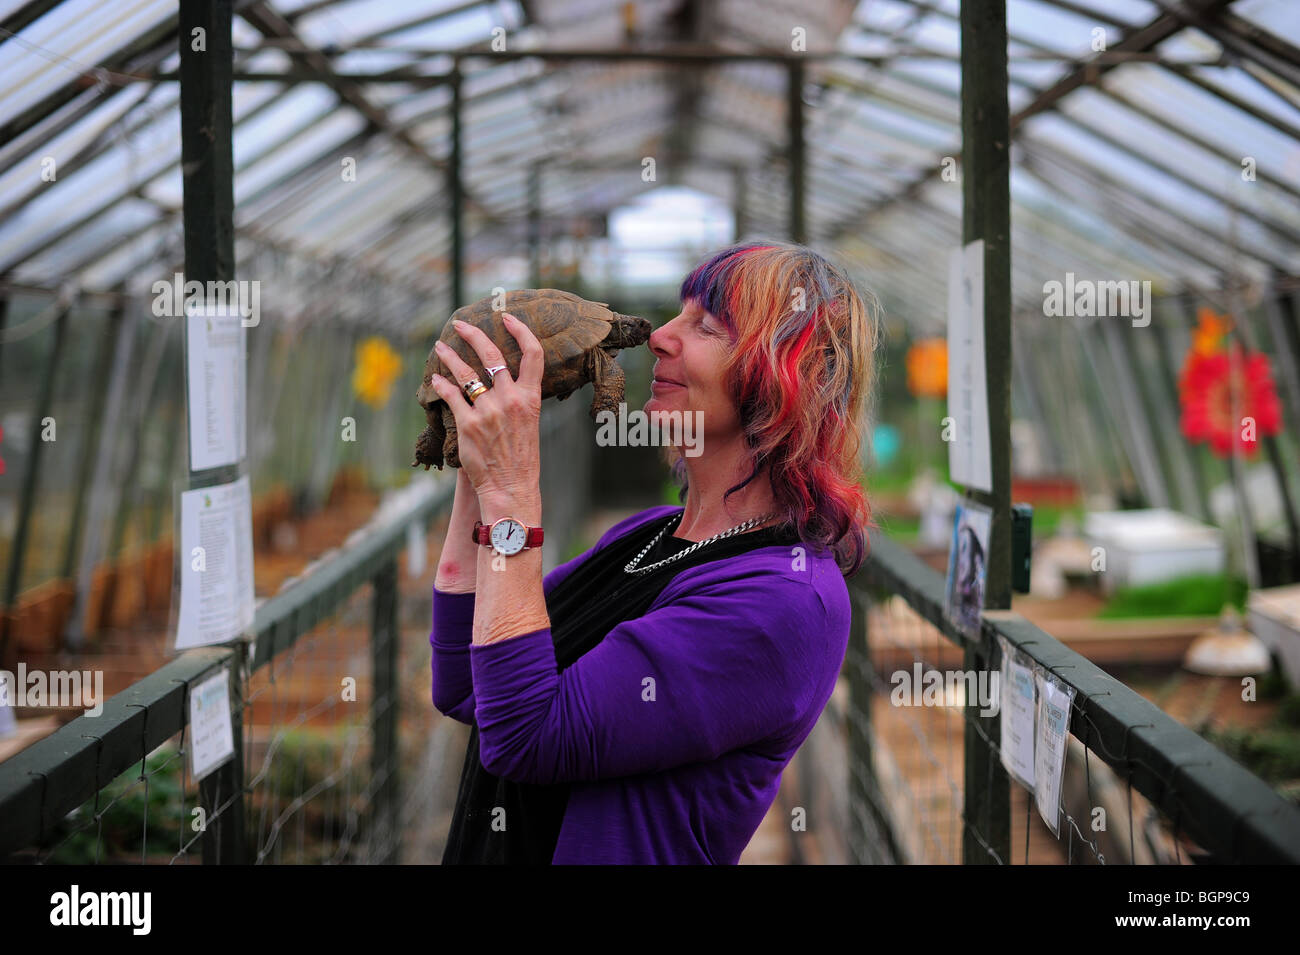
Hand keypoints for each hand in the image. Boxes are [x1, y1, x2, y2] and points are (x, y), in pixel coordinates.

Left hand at [425, 313, 543, 506]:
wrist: (511, 487)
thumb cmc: (521, 458)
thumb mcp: (530, 424)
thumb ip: (519, 400)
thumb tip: (504, 381)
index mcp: (530, 399)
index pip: (533, 354)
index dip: (521, 331)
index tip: (507, 318)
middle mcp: (510, 400)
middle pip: (492, 355)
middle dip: (473, 334)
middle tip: (460, 324)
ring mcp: (488, 411)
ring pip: (465, 373)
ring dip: (450, 356)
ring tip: (440, 346)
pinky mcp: (468, 425)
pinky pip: (451, 396)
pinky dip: (441, 384)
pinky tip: (435, 379)